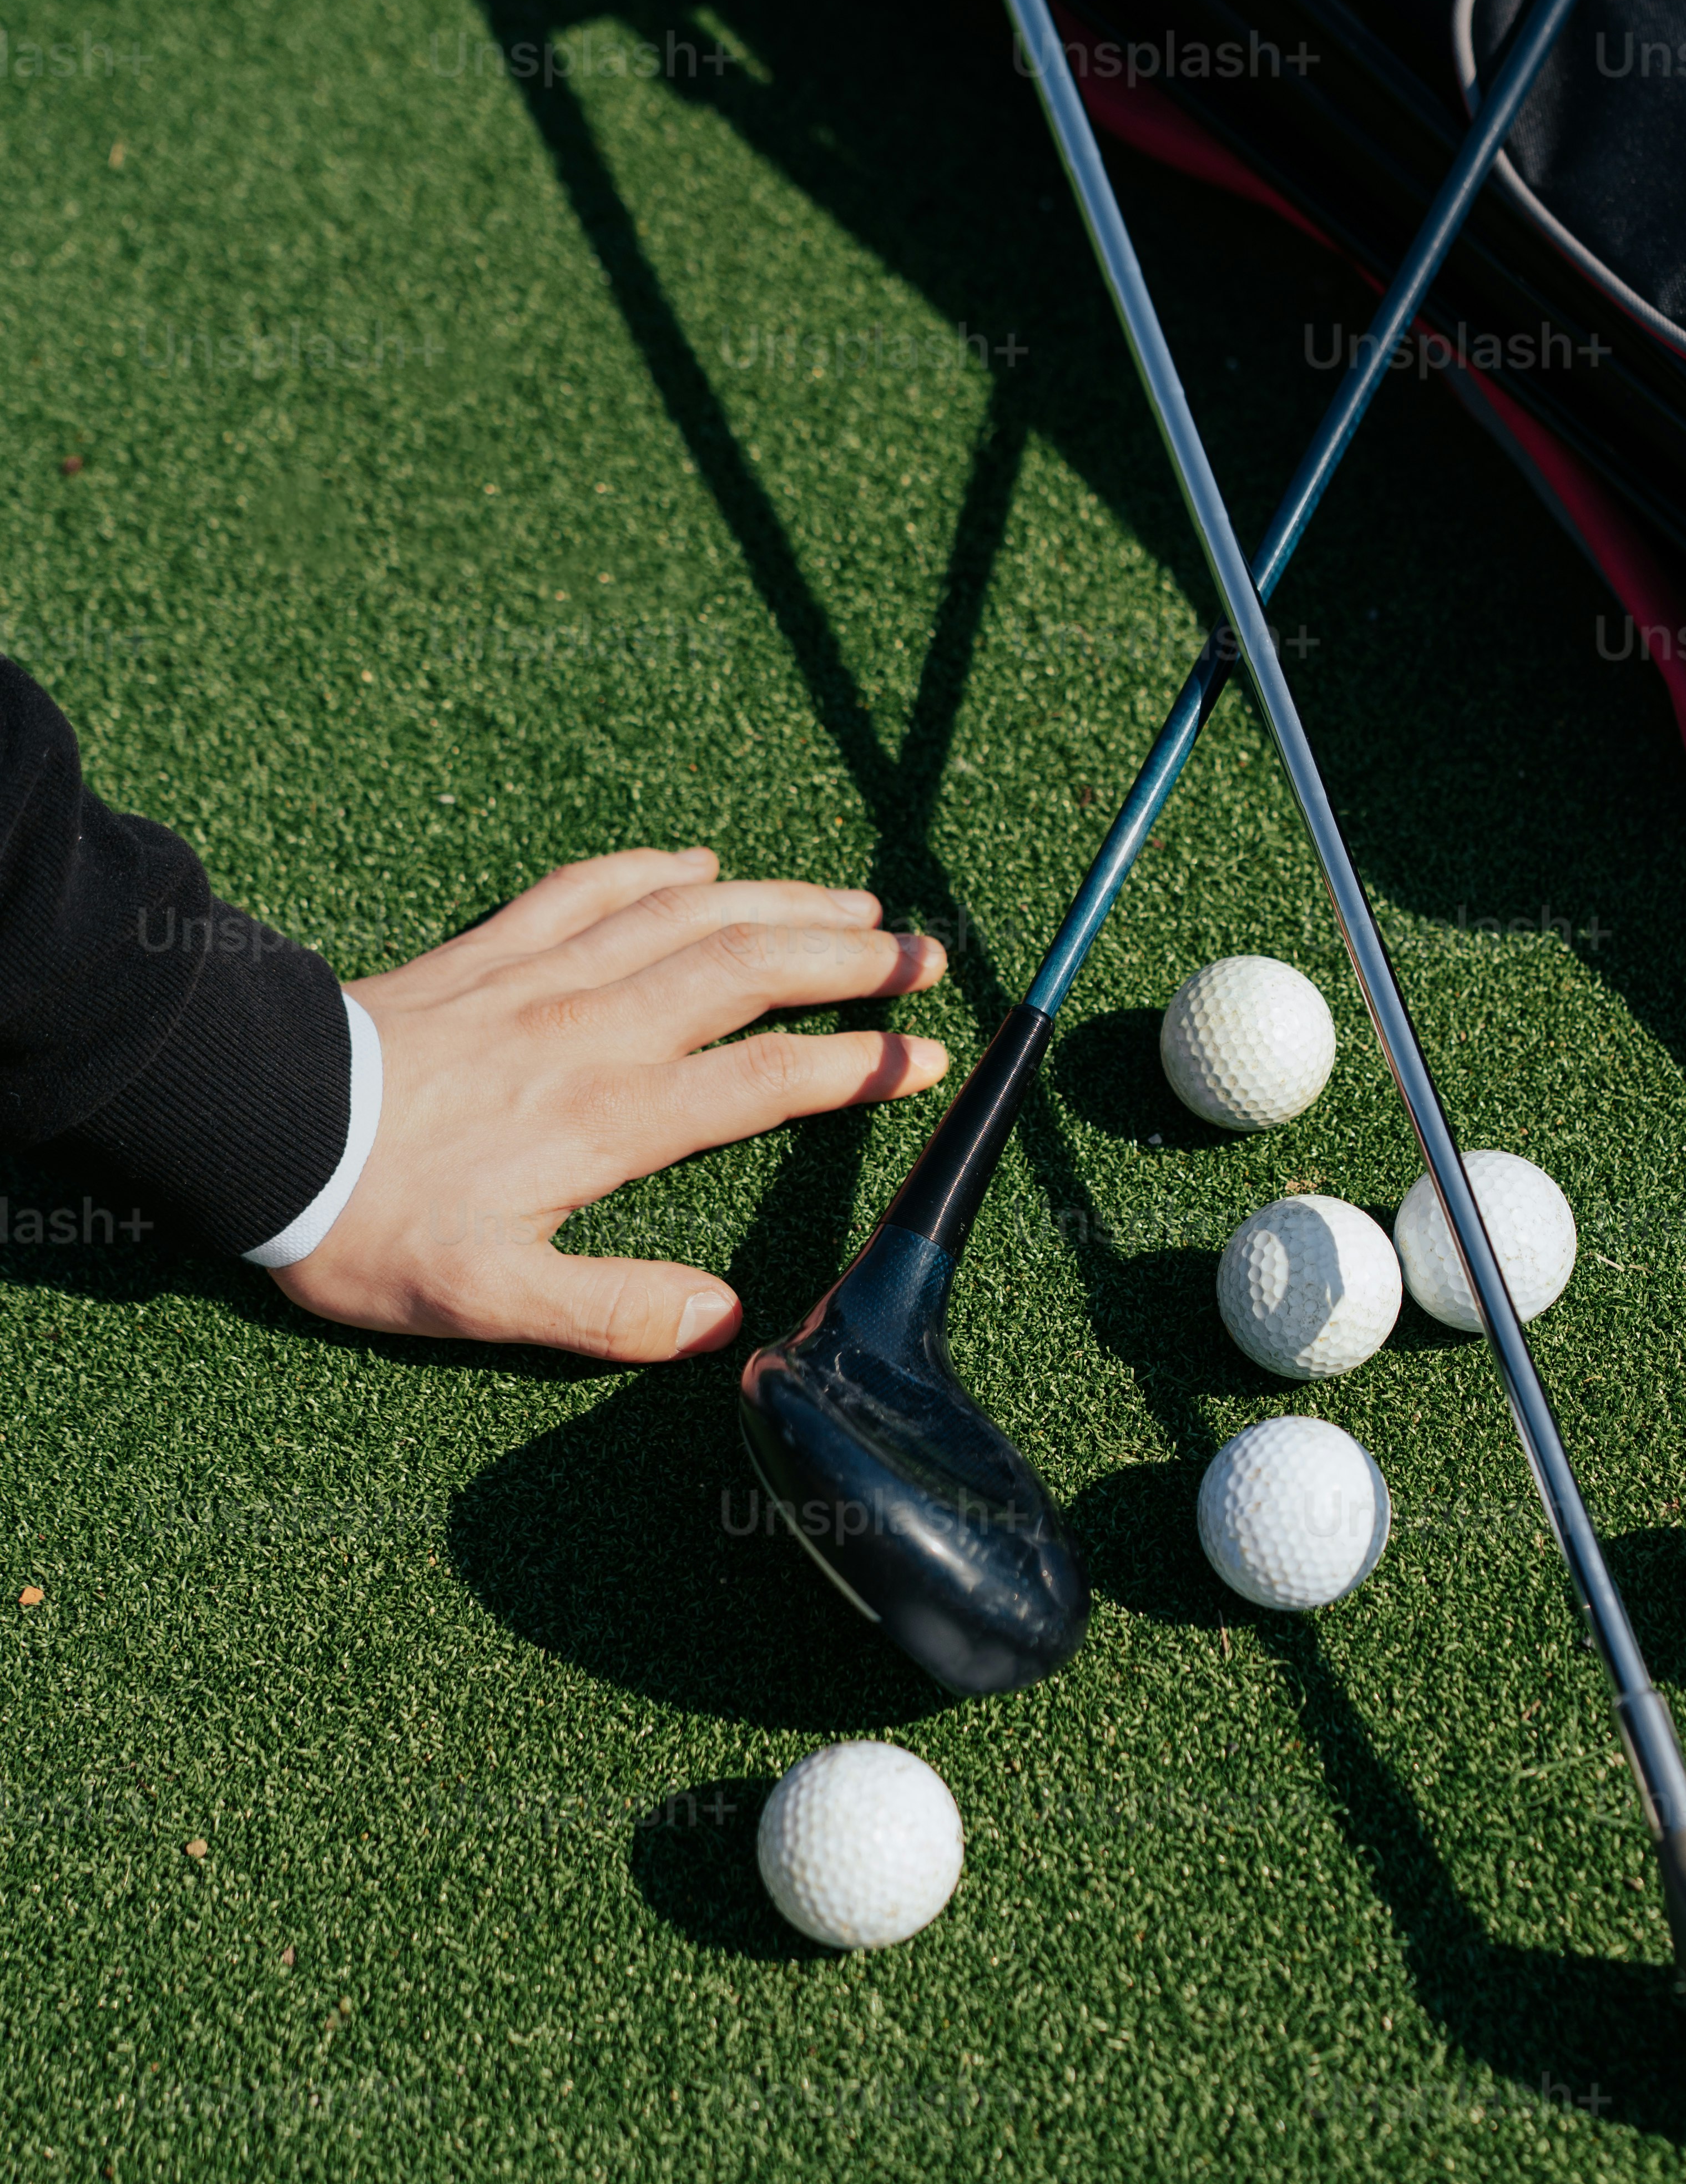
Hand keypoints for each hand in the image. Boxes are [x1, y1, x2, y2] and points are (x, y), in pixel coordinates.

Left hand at [272, 846, 947, 1358]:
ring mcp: (543, 974)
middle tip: (927, 956)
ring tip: (857, 902)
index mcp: (610, 1118)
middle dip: (852, 957)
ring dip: (784, 900)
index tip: (926, 1060)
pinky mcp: (490, 947)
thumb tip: (725, 1320)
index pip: (766, 1077)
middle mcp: (596, 1029)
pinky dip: (657, 869)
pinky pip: (591, 886)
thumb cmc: (370, 1225)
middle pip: (751, 969)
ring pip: (691, 915)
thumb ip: (612, 1311)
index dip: (858, 1066)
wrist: (259, 1125)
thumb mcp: (487, 1302)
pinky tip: (700, 863)